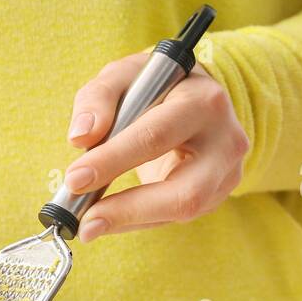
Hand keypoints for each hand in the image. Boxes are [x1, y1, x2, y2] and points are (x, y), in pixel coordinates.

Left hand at [64, 55, 248, 239]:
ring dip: (130, 221)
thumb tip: (80, 137)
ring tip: (90, 225)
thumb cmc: (155, 85)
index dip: (112, 160)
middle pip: (183, 190)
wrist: (196, 97)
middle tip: (85, 221)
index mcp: (203, 101)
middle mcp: (225, 140)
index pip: (156, 136)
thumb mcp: (124, 75)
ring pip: (183, 210)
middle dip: (129, 209)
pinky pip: (174, 216)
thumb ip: (99, 98)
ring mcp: (226, 172)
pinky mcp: (218, 194)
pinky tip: (110, 218)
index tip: (74, 179)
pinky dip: (137, 220)